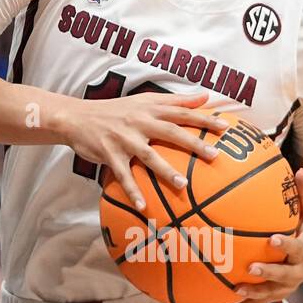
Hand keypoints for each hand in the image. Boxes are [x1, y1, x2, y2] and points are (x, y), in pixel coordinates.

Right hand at [59, 91, 227, 212]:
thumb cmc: (114, 110)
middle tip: (214, 156)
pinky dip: (133, 190)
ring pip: (148, 155)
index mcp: (149, 108)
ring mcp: (123, 138)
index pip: (181, 112)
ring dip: (166, 170)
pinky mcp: (109, 153)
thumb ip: (175, 100)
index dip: (203, 118)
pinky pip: (123, 175)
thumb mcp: (143, 100)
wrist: (77, 117)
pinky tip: (144, 206)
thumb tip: (206, 96)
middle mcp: (138, 121)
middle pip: (170, 132)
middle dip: (193, 143)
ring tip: (183, 185)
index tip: (225, 128)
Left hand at [223, 167, 302, 302]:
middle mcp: (299, 272)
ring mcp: (288, 286)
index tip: (273, 240)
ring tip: (233, 291)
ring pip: (271, 295)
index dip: (286, 246)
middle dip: (269, 274)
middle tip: (250, 268)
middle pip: (286, 277)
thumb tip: (299, 170)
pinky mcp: (276, 293)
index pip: (297, 249)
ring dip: (254, 296)